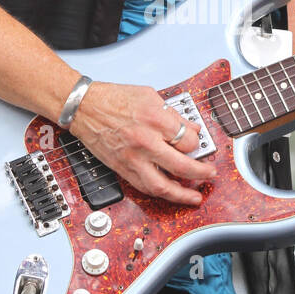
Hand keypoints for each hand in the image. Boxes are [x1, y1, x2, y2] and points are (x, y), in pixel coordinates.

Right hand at [69, 81, 214, 206]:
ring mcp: (133, 158)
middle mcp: (145, 142)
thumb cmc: (113, 98)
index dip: (197, 143)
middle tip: (211, 174)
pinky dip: (160, 193)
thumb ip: (173, 114)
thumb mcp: (149, 96)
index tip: (197, 143)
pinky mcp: (122, 168)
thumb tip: (192, 128)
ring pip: (162, 186)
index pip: (188, 140)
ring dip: (182, 195)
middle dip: (201, 173)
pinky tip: (170, 194)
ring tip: (194, 197)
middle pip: (182, 166)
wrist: (83, 107)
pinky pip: (144, 187)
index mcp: (154, 120)